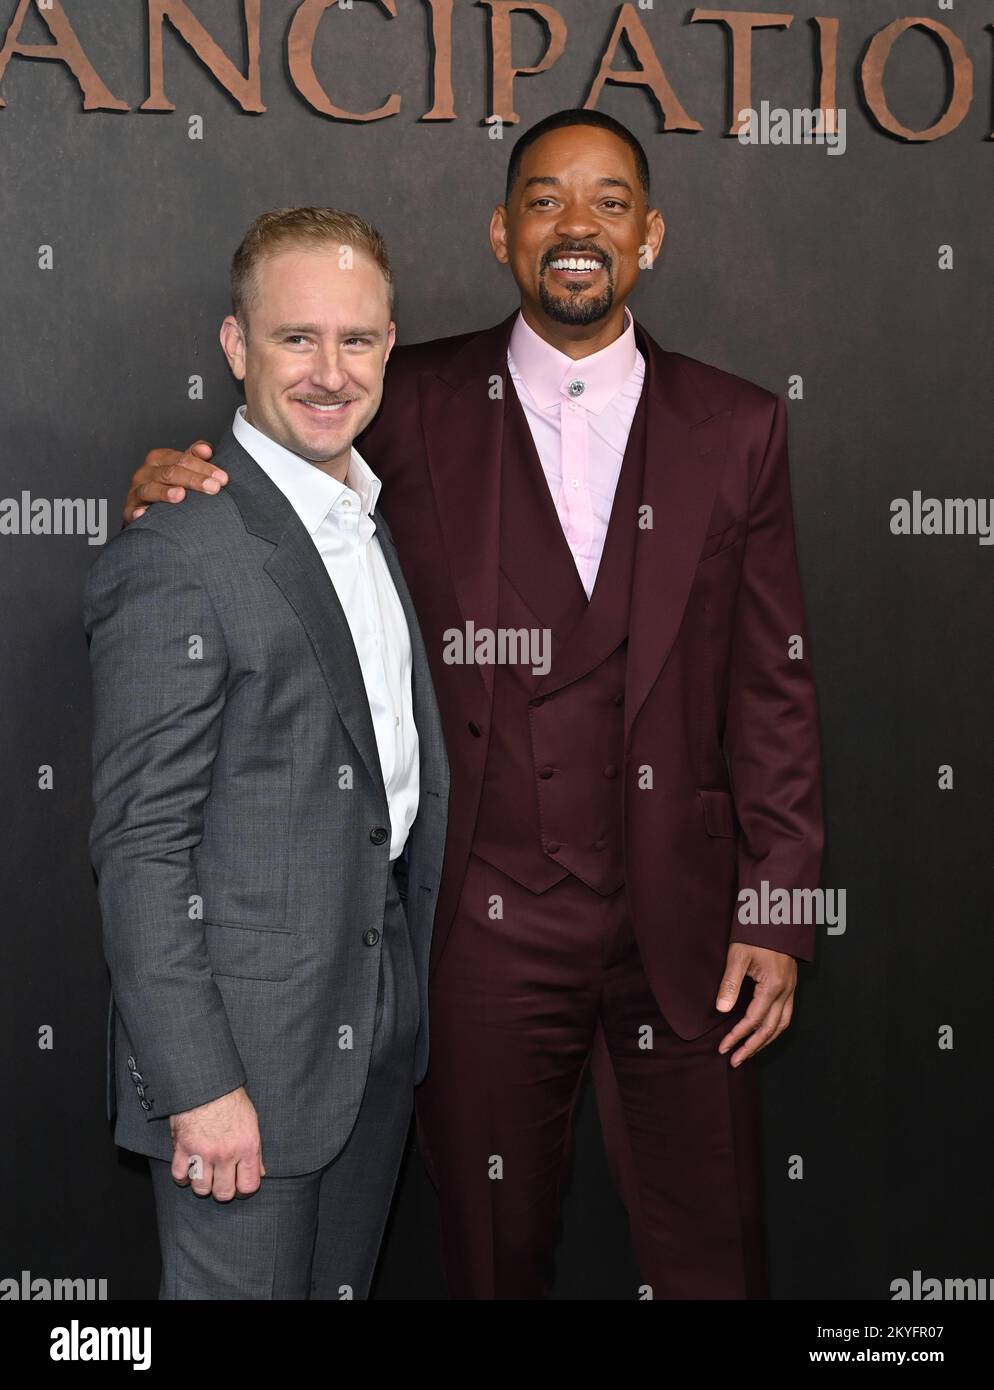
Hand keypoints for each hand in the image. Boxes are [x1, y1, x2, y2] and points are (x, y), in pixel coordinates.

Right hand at [124, 440, 227, 522]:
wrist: (145, 507)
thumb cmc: (169, 485)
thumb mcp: (182, 468)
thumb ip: (194, 457)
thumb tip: (206, 449)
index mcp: (160, 459)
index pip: (183, 459)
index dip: (204, 468)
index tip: (222, 478)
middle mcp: (146, 472)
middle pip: (170, 472)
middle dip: (194, 480)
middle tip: (214, 488)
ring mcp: (136, 491)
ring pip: (151, 489)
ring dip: (165, 492)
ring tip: (180, 495)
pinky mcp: (130, 510)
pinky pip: (132, 511)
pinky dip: (137, 512)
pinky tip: (144, 514)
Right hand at [169, 1085, 265, 1200]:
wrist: (207, 1082)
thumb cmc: (231, 1099)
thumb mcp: (251, 1122)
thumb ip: (255, 1151)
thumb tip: (260, 1172)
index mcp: (247, 1147)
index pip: (248, 1186)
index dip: (243, 1190)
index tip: (238, 1185)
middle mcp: (226, 1154)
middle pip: (223, 1193)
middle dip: (222, 1190)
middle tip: (220, 1180)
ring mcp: (204, 1152)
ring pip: (201, 1189)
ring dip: (202, 1184)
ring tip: (204, 1173)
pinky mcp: (183, 1147)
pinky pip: (180, 1175)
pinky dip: (182, 1176)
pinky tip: (188, 1169)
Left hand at [715, 943, 796, 1065]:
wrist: (775, 915)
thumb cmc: (755, 933)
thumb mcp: (738, 956)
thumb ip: (730, 984)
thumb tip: (721, 1010)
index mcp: (773, 986)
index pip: (753, 1020)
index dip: (737, 1036)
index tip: (724, 1047)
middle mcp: (786, 991)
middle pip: (770, 1029)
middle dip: (752, 1047)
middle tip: (735, 1060)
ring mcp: (791, 989)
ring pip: (782, 1025)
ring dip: (765, 1041)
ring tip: (748, 1052)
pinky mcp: (790, 986)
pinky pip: (785, 1015)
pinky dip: (774, 1029)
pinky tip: (762, 1033)